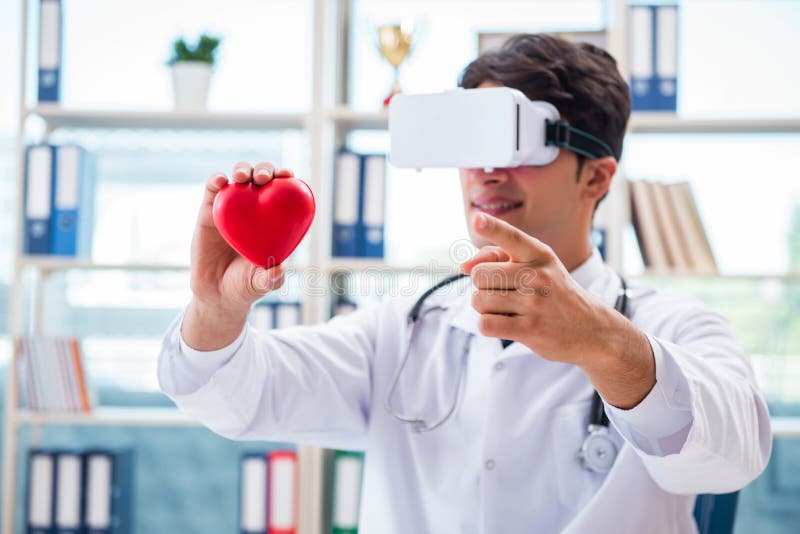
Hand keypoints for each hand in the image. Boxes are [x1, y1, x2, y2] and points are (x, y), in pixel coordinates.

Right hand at [183, 161, 292, 349]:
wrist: (215, 292)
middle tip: (264, 178)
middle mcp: (254, 209)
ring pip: (238, 177)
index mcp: (273, 220)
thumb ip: (271, 279)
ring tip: (242, 177)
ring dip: (242, 170)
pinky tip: (221, 181)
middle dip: (265, 169)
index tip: (289, 175)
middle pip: (261, 177)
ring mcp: (232, 207)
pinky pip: (212, 189)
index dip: (286, 179)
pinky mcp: (209, 210)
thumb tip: (279, 269)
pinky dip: (216, 180)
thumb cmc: (245, 285)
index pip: (283, 192)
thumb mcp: (261, 284)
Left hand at [460, 212, 605, 365]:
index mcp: (539, 254)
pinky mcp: (529, 329)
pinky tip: (507, 324)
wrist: (591, 329)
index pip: (511, 237)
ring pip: (478, 301)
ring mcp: (534, 303)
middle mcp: (538, 275)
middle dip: (482, 287)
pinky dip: (488, 325)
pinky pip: (485, 324)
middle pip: (479, 275)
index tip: (477, 219)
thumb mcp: (536, 266)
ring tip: (509, 309)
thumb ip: (497, 257)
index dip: (492, 227)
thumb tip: (464, 267)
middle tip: (503, 292)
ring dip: (485, 308)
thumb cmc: (553, 293)